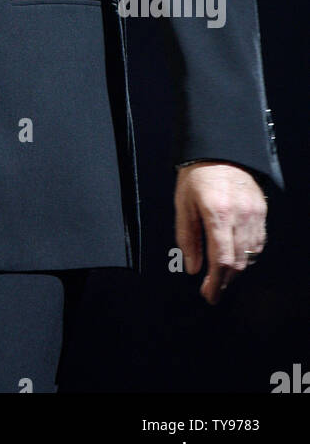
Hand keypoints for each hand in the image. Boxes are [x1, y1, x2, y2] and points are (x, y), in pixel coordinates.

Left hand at [174, 161, 266, 304]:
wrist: (219, 148)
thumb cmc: (197, 174)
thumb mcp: (183, 204)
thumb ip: (187, 238)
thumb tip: (192, 267)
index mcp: (218, 213)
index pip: (222, 260)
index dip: (216, 283)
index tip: (208, 294)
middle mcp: (240, 215)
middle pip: (238, 262)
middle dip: (225, 280)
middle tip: (212, 288)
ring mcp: (254, 213)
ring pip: (250, 255)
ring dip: (236, 269)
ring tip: (221, 273)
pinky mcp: (261, 210)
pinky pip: (258, 242)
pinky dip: (248, 254)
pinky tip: (236, 255)